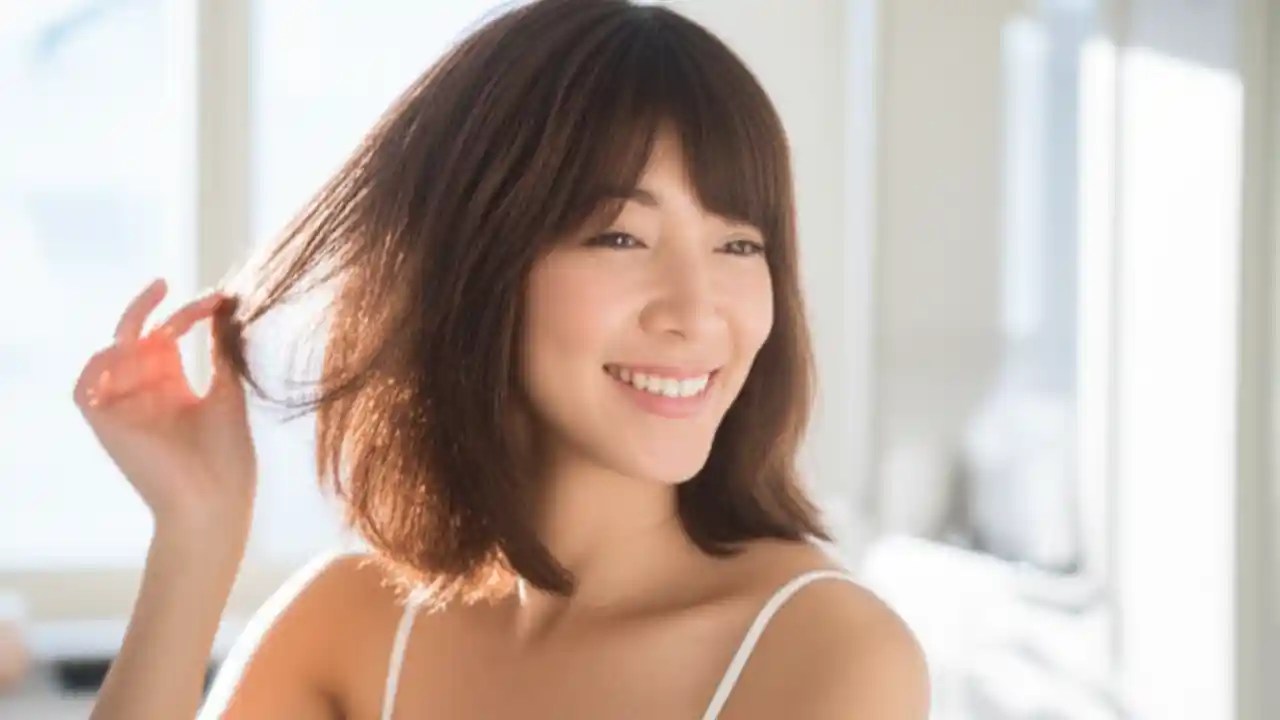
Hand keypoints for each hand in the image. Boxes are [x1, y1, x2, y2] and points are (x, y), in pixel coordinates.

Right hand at [72, 278, 256, 539]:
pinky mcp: (105, 424)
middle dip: (159, 312)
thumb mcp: (227, 393)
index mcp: (171, 388)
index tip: (219, 297)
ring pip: (113, 353)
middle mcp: (143, 394)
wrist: (214, 502)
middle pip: (140, 337)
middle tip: (177, 288)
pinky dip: (100, 364)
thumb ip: (220, 353)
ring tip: (168, 317)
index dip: (189, 314)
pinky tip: (125, 346)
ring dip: (135, 329)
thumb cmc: (228, 458)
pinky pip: (86, 387)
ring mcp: (123, 408)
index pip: (167, 338)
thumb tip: (226, 309)